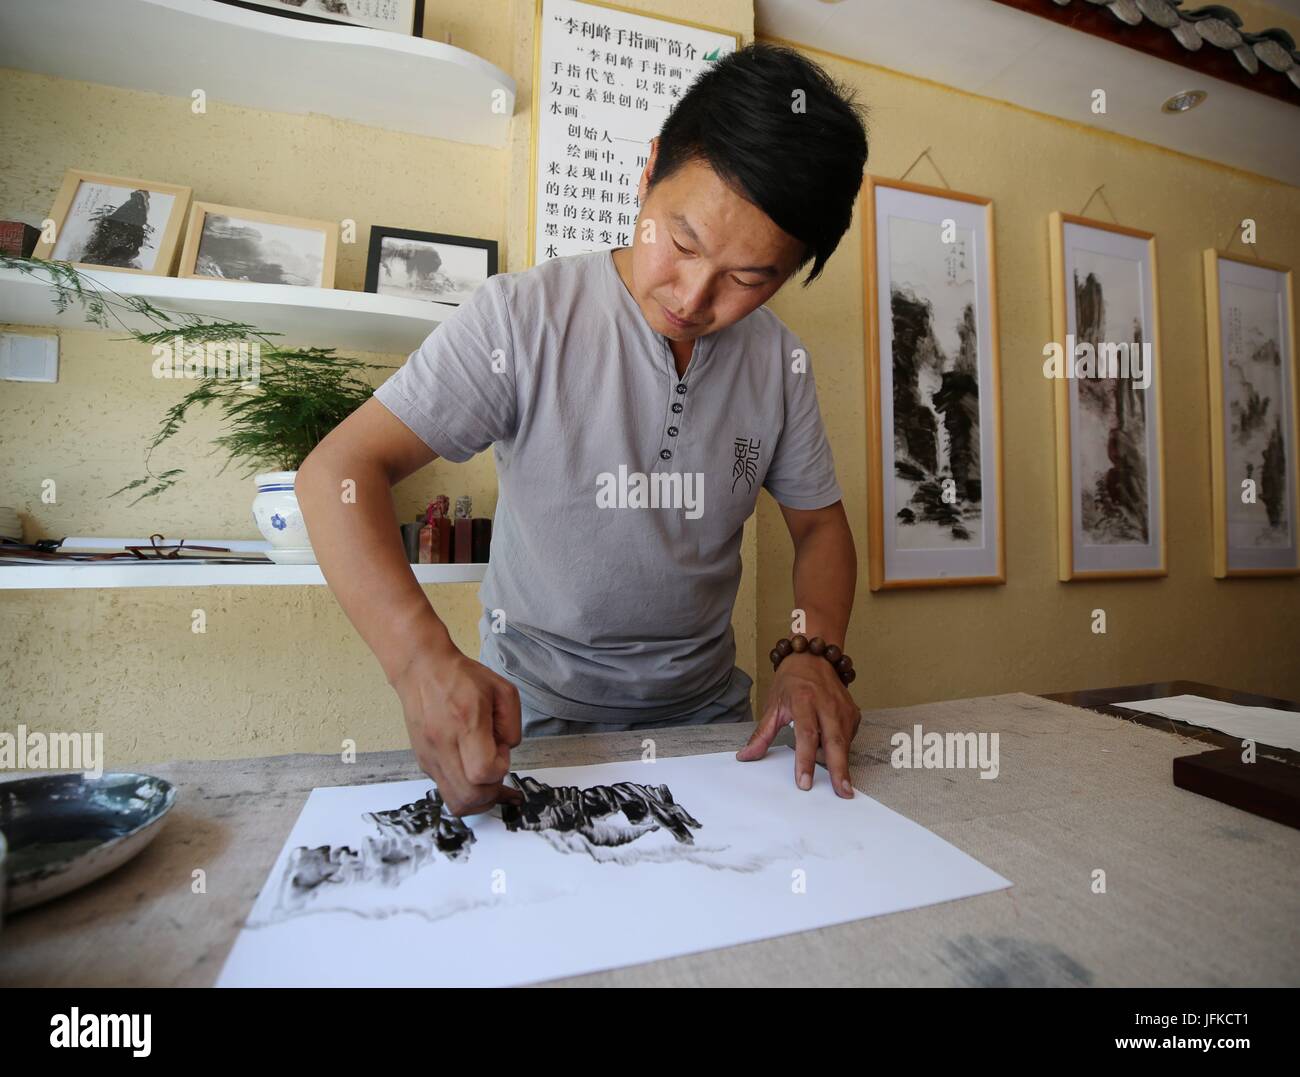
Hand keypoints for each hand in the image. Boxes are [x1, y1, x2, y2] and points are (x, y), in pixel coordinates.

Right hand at [391, 645, 524, 815]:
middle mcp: (443, 745)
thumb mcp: (503, 690)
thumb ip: (512, 726)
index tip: (501, 750)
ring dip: (478, 800)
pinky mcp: (425, 762)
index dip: (500, 768)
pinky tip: (474, 774)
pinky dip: (464, 791)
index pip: (483, 771)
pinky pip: (446, 790)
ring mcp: (431, 757)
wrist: (423, 670)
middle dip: (492, 793)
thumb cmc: (462, 677)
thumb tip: (505, 752)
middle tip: (499, 773)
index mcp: (465, 724)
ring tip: (489, 783)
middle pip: (469, 796)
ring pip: (456, 802)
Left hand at [735, 651, 860, 797]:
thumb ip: (762, 734)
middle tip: (843, 792)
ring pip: (844, 742)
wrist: (813, 658)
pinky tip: (833, 750)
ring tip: (837, 780)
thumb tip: (746, 756)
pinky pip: (848, 738)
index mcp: (804, 701)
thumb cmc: (791, 682)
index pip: (806, 735)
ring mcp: (843, 708)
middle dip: (839, 769)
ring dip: (839, 762)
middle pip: (835, 741)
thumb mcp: (773, 705)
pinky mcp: (853, 712)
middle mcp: (826, 704)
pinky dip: (841, 749)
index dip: (805, 761)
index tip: (804, 782)